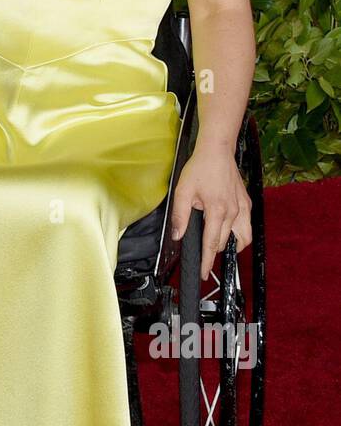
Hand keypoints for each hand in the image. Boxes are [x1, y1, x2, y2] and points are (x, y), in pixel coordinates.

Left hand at [169, 143, 251, 280]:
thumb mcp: (183, 191)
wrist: (217, 151)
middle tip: (201, 251)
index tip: (203, 274)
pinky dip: (239, 233)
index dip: (206, 261)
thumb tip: (178, 235)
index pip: (211, 244)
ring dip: (230, 245)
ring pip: (242, 238)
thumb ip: (180, 216)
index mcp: (217, 211)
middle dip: (212, 250)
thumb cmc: (200, 168)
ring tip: (217, 244)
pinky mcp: (247, 203)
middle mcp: (233, 212)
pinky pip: (247, 226)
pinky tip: (229, 230)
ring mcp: (243, 208)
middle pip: (223, 242)